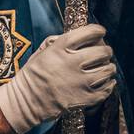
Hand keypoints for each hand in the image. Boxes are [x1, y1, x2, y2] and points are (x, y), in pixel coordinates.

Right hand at [0, 24, 115, 133]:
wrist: (25, 102)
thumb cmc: (34, 74)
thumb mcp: (42, 51)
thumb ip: (59, 41)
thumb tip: (78, 37)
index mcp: (59, 49)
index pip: (87, 33)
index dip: (97, 30)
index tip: (100, 32)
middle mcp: (71, 64)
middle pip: (102, 52)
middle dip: (106, 50)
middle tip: (104, 52)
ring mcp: (79, 83)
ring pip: (107, 70)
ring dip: (109, 67)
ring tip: (105, 67)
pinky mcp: (83, 99)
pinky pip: (105, 90)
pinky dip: (109, 84)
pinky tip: (106, 81)